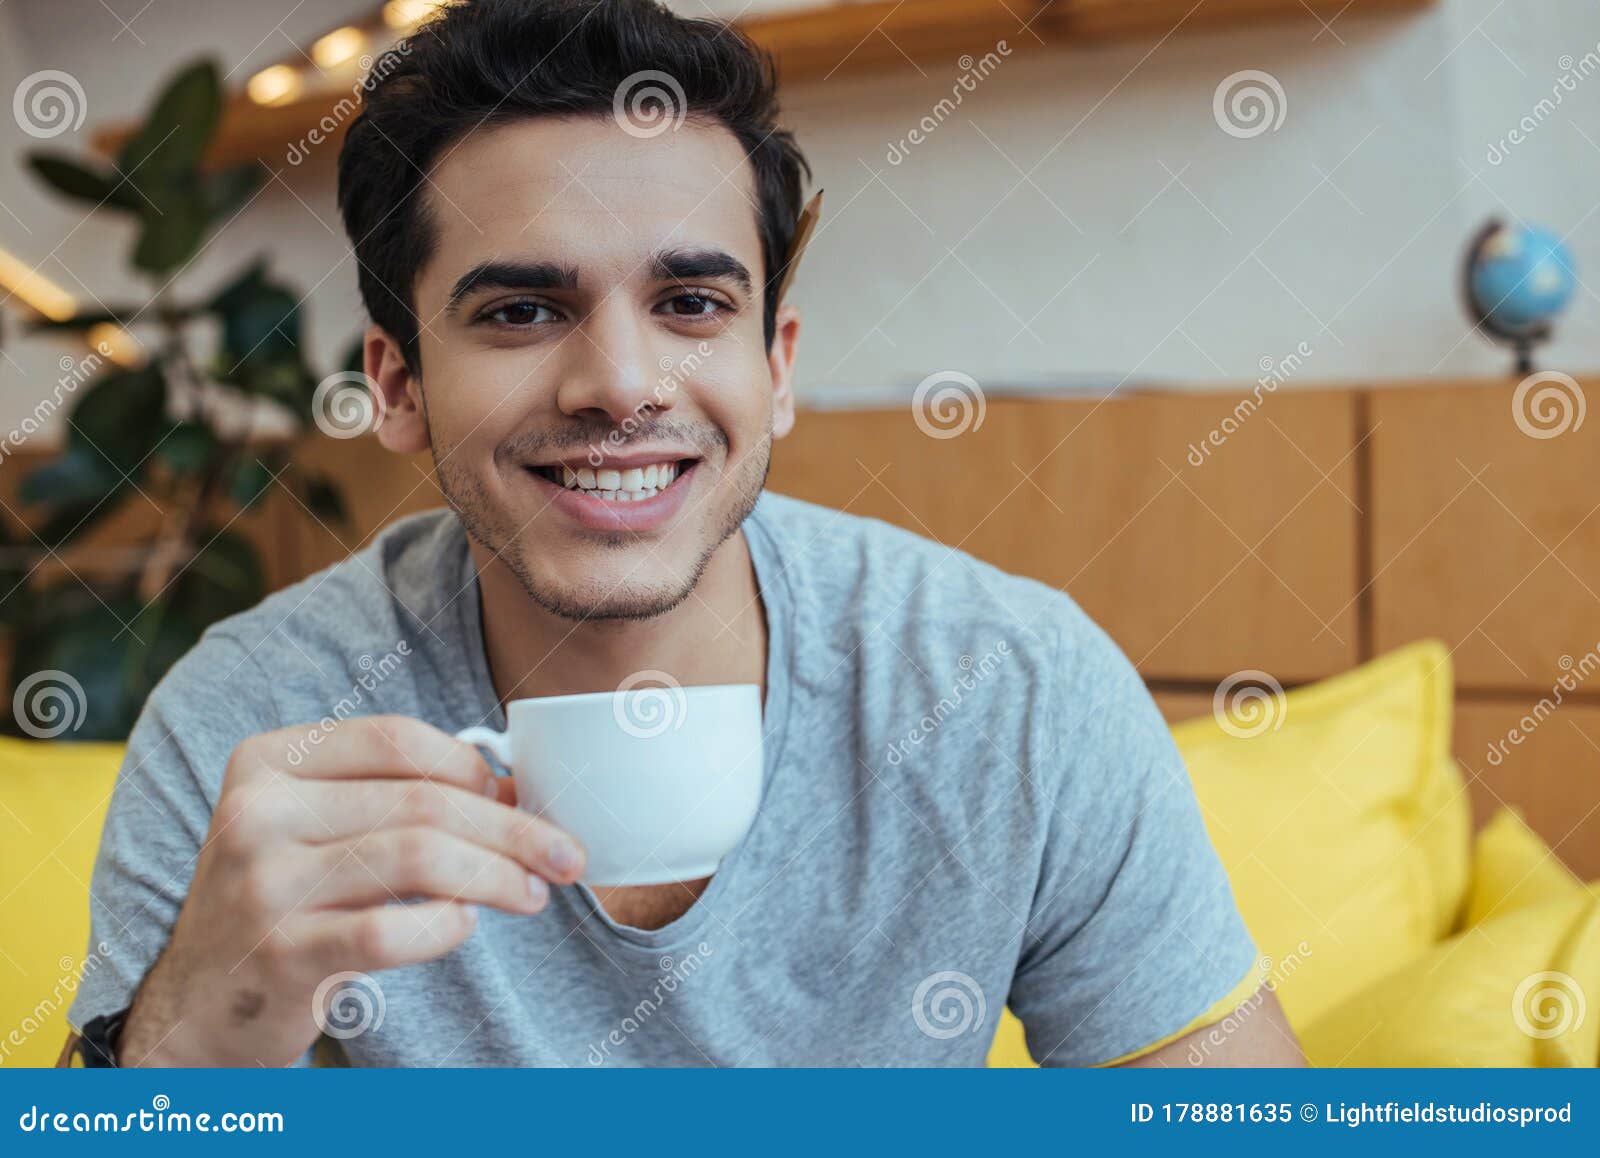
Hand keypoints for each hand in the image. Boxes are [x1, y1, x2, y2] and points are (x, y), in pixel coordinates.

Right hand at [117, 715, 583, 1066]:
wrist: (200, 1002)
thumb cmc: (284, 899)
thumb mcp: (312, 827)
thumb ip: (391, 795)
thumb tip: (511, 787)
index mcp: (267, 761)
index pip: (396, 738)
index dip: (473, 765)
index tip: (519, 796)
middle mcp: (256, 813)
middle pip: (422, 801)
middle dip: (512, 828)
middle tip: (565, 854)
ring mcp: (263, 885)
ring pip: (419, 858)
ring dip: (497, 876)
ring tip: (533, 893)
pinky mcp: (281, 954)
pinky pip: (393, 931)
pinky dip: (445, 927)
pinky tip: (462, 925)